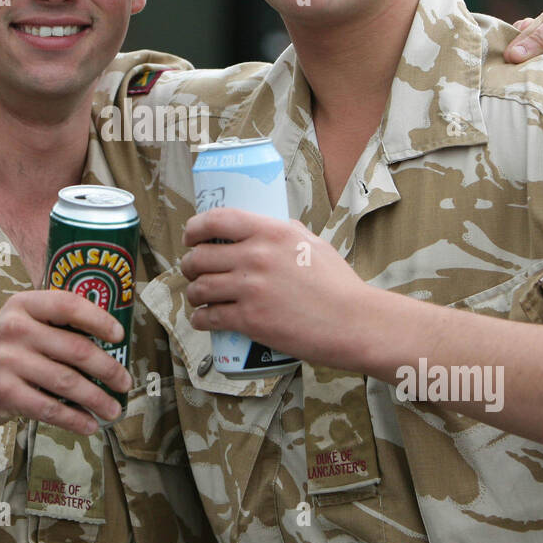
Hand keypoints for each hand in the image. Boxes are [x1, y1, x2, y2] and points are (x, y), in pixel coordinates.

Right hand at [0, 290, 133, 436]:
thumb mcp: (16, 326)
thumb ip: (51, 325)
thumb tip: (107, 341)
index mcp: (22, 305)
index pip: (69, 304)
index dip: (100, 319)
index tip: (119, 335)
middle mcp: (14, 328)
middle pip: (76, 349)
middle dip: (109, 369)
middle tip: (125, 382)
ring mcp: (8, 361)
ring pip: (68, 382)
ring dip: (97, 399)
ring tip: (113, 409)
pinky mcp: (5, 392)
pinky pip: (50, 408)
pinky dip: (74, 419)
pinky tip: (89, 425)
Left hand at [180, 209, 370, 370]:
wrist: (354, 322)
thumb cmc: (339, 284)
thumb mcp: (313, 244)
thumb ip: (287, 232)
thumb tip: (268, 226)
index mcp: (271, 232)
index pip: (216, 220)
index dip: (194, 227)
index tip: (190, 236)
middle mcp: (256, 256)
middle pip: (199, 256)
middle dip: (188, 265)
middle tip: (192, 271)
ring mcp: (250, 289)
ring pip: (199, 288)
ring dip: (192, 293)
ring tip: (198, 297)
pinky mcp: (249, 320)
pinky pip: (208, 317)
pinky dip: (200, 319)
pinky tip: (202, 319)